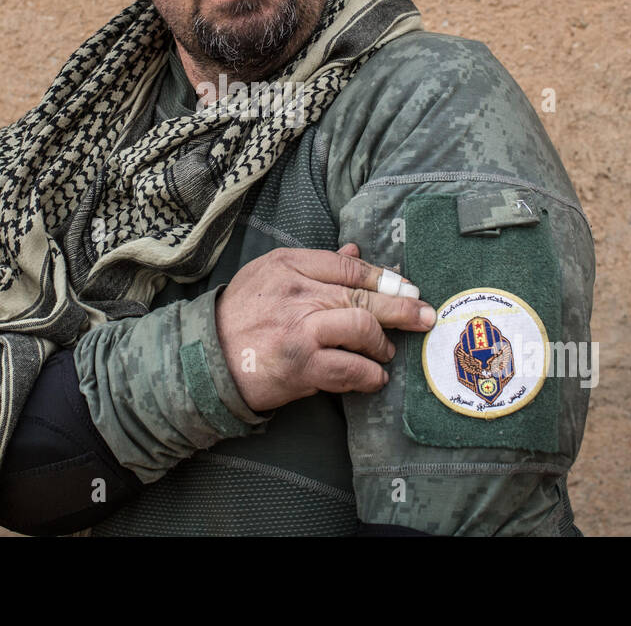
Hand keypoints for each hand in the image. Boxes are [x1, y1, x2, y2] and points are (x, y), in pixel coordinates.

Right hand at [214, 242, 435, 412]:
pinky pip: (350, 368)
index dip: (385, 279)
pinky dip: (369, 375)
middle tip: (425, 316)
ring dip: (382, 344)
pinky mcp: (301, 364)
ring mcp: (300, 328)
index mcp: (290, 264)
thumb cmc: (240, 315)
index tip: (408, 287)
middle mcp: (297, 291)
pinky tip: (373, 378)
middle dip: (402, 308)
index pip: (350, 267)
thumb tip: (357, 253)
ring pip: (362, 327)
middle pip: (363, 296)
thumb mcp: (269, 275)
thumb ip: (316, 264)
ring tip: (385, 353)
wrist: (205, 358)